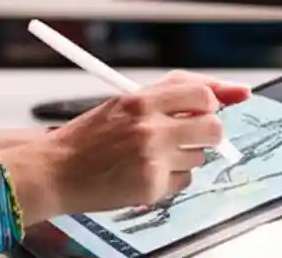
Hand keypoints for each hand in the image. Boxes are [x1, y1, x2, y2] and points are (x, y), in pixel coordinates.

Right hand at [36, 72, 251, 216]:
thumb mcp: (123, 103)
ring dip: (185, 159)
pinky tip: (145, 175)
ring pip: (198, 158)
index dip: (213, 100)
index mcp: (140, 100)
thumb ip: (167, 95)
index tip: (219, 105)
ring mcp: (152, 159)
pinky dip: (171, 180)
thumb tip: (226, 94)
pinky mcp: (152, 186)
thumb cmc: (87, 138)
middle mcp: (149, 128)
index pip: (200, 94)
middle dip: (209, 134)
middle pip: (212, 128)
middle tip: (191, 136)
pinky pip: (183, 182)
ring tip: (152, 157)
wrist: (55, 171)